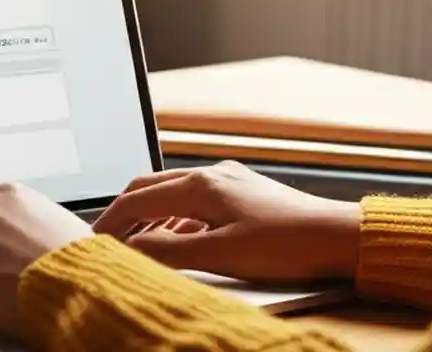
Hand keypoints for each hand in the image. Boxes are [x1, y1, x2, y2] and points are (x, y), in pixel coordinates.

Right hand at [93, 161, 360, 282]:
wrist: (339, 238)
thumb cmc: (286, 245)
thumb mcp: (220, 255)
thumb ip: (170, 252)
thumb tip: (131, 251)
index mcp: (200, 185)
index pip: (136, 199)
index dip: (109, 222)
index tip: (92, 241)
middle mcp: (212, 176)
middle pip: (150, 188)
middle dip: (124, 213)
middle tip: (106, 238)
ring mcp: (230, 182)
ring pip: (173, 195)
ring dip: (151, 218)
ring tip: (138, 245)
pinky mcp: (244, 194)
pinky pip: (197, 203)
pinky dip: (177, 221)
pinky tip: (181, 242)